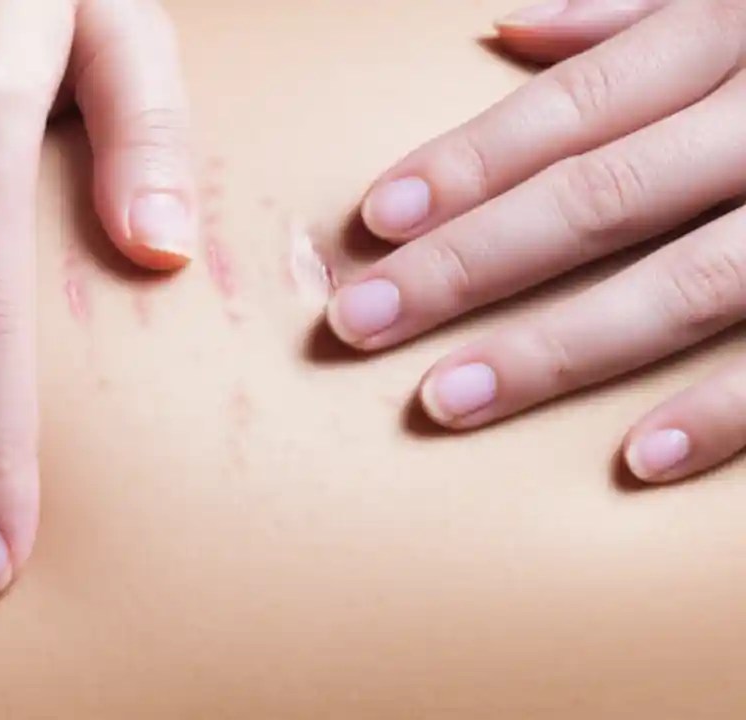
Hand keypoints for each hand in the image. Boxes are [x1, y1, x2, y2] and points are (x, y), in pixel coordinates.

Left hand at [329, 0, 745, 482]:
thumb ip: (641, 4)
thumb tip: (511, 25)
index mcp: (737, 32)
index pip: (572, 111)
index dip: (466, 166)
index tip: (374, 223)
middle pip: (599, 198)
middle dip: (467, 266)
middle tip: (361, 324)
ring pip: (684, 286)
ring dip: (558, 351)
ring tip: (447, 400)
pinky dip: (725, 413)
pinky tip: (634, 460)